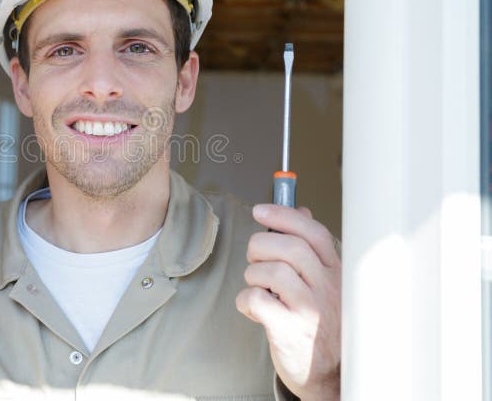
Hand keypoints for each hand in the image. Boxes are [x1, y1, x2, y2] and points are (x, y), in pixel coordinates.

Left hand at [236, 204, 340, 400]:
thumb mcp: (325, 283)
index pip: (314, 233)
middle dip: (260, 246)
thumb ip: (312, 248)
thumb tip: (300, 208)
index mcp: (336, 273)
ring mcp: (310, 311)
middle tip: (255, 259)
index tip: (260, 210)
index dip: (284, 215)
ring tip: (258, 287)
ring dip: (253, 275)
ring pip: (271, 271)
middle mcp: (328, 289)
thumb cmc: (322, 323)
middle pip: (290, 248)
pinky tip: (252, 307)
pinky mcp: (289, 331)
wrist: (330, 374)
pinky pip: (256, 299)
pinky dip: (245, 299)